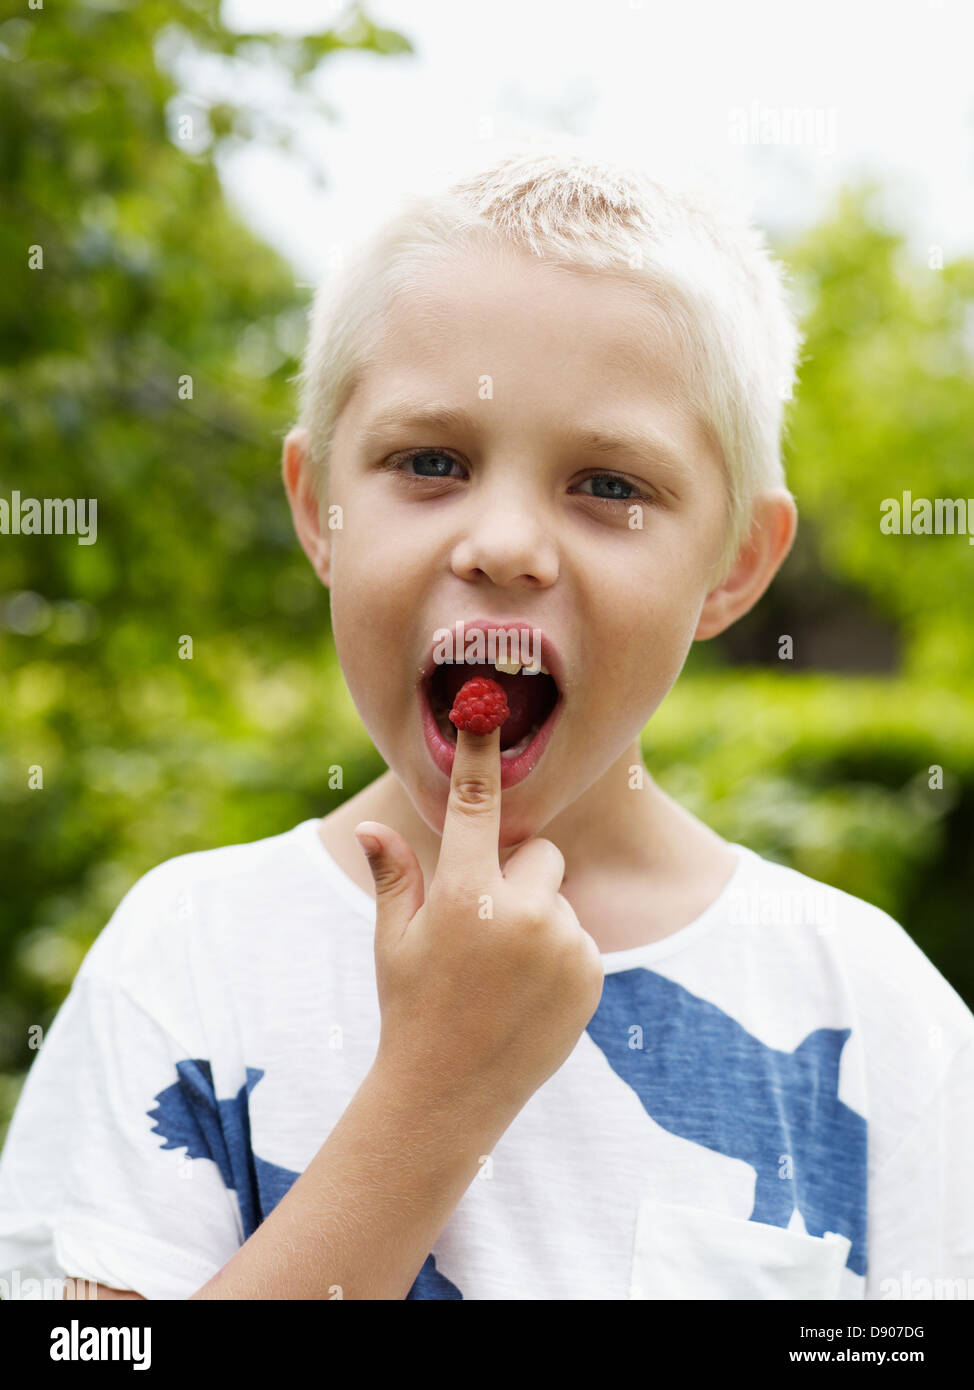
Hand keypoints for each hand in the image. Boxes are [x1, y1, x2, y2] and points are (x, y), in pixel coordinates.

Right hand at [354, 724, 604, 1117]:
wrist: (449, 1095)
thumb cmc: (410, 1009)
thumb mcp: (393, 942)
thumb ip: (393, 877)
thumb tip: (369, 829)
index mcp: (463, 896)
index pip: (474, 806)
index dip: (479, 752)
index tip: (487, 705)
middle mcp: (519, 913)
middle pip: (540, 855)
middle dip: (518, 876)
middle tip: (486, 924)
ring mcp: (562, 944)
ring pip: (559, 899)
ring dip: (539, 919)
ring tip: (503, 973)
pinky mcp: (591, 972)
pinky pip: (580, 937)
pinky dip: (560, 954)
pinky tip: (528, 993)